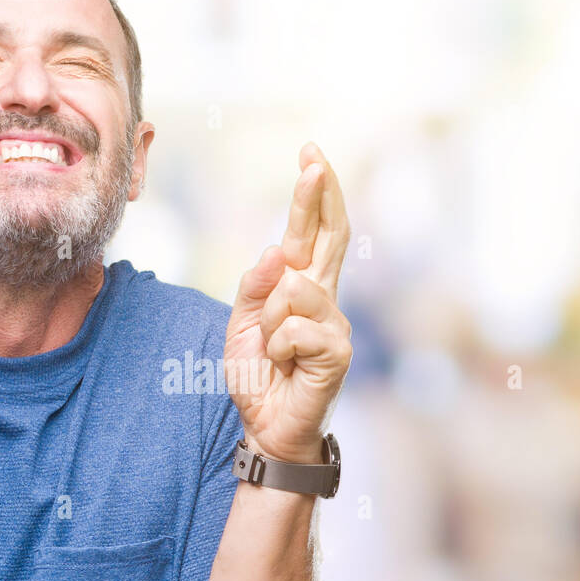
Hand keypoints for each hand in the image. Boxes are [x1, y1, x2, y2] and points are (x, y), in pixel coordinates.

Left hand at [225, 143, 352, 463]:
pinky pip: (295, 328)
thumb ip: (254, 287)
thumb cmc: (259, 376)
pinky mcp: (338, 351)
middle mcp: (324, 298)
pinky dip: (278, 348)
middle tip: (313, 158)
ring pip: (292, 291)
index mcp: (301, 286)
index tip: (310, 153)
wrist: (266, 427)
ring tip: (273, 353)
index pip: (313, 231)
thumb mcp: (241, 326)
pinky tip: (285, 367)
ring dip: (268, 324)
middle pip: (329, 235)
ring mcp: (335, 323)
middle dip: (318, 195)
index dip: (313, 194)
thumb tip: (280, 250)